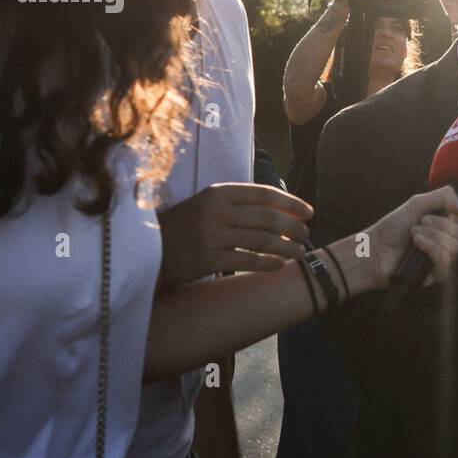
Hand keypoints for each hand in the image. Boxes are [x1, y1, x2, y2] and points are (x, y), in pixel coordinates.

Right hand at [158, 183, 312, 286]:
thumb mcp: (208, 204)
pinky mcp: (208, 259)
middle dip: (293, 226)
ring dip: (287, 246)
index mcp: (218, 192)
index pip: (264, 194)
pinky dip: (268, 263)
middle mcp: (216, 211)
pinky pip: (247, 260)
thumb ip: (239, 204)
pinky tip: (280, 265)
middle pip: (267, 217)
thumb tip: (282, 209)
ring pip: (262, 240)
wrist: (149, 248)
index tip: (308, 212)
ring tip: (300, 252)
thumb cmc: (184, 225)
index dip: (291, 203)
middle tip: (306, 234)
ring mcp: (212, 235)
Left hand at [363, 185, 457, 288]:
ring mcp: (442, 260)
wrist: (375, 247)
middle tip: (422, 222)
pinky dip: (430, 248)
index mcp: (448, 226)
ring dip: (432, 235)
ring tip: (413, 234)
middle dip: (442, 224)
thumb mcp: (418, 202)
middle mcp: (448, 244)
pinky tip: (416, 244)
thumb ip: (444, 197)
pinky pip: (444, 262)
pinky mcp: (434, 275)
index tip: (451, 212)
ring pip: (455, 247)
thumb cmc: (394, 226)